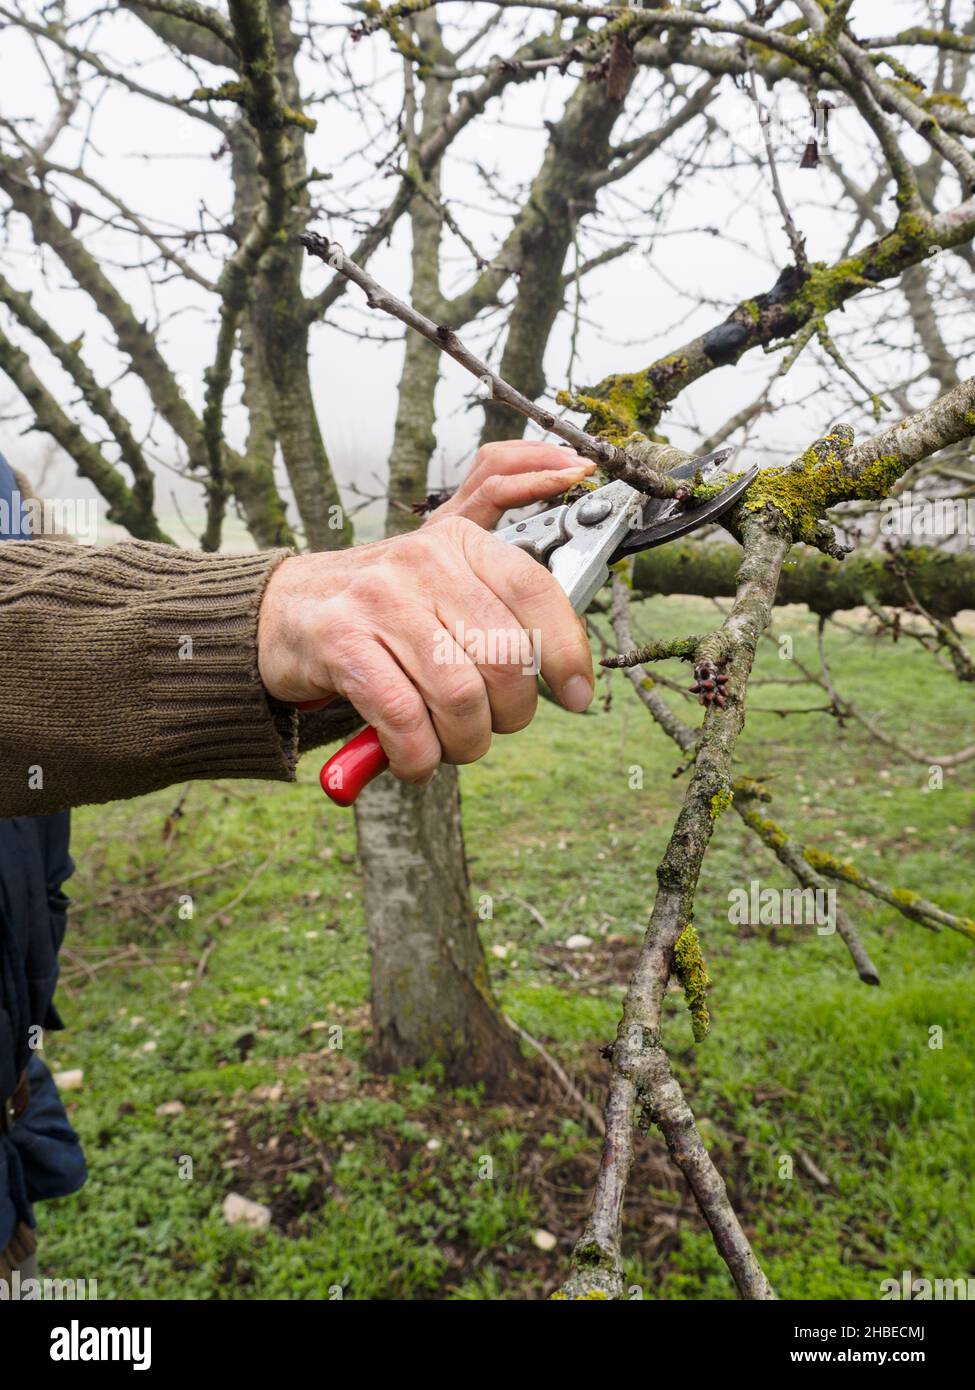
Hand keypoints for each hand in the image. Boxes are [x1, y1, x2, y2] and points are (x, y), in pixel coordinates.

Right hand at [256, 441, 595, 783]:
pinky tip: (413, 757)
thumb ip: (505, 549)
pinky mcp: (341, 643)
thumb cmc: (385, 604)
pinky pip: (404, 717)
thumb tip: (572, 517)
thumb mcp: (445, 564)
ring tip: (450, 743)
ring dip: (462, 741)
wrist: (284, 612)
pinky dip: (417, 755)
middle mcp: (423, 562)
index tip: (577, 692)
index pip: (536, 590)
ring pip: (459, 696)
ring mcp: (380, 600)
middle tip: (491, 724)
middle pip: (505, 658)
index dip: (566, 649)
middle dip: (510, 712)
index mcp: (460, 540)